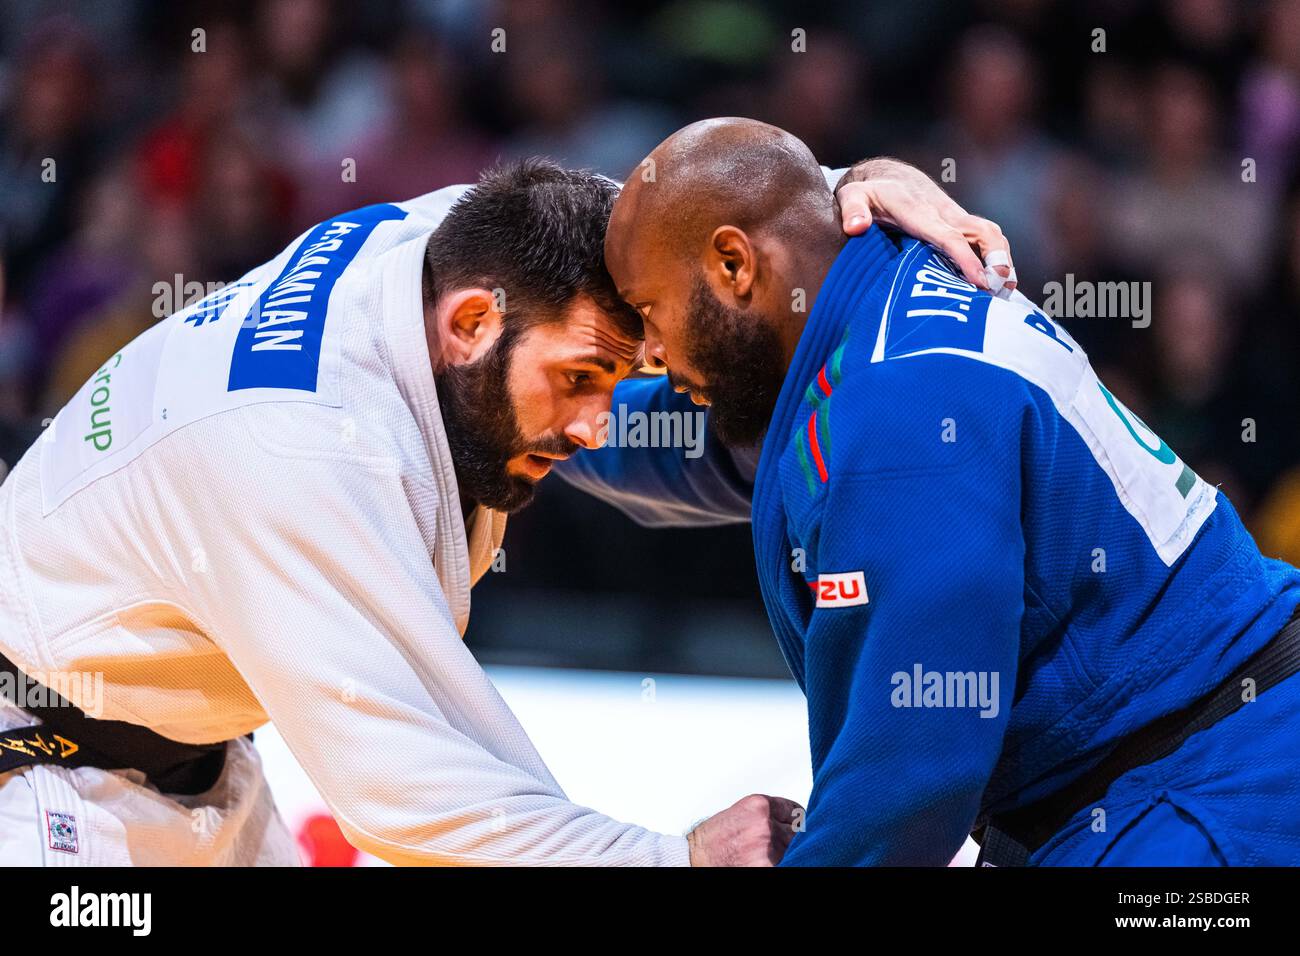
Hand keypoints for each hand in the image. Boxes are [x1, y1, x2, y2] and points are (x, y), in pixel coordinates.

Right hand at [687, 793, 802, 865]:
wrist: (696, 857)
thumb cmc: (715, 839)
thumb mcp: (742, 813)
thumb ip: (767, 815)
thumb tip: (791, 822)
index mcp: (760, 805)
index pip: (794, 810)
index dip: (794, 821)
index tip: (795, 826)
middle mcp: (765, 823)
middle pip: (797, 830)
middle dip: (790, 837)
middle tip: (778, 843)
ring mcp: (768, 845)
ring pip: (794, 848)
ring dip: (787, 851)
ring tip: (766, 851)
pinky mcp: (767, 865)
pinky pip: (788, 861)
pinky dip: (784, 861)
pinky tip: (768, 860)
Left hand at [835, 159, 1015, 294]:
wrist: (888, 177)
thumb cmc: (868, 193)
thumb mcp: (852, 197)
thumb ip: (852, 210)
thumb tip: (856, 227)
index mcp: (919, 212)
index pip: (949, 236)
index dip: (966, 259)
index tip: (980, 282)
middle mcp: (944, 214)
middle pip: (982, 232)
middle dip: (998, 258)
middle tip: (999, 289)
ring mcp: (956, 219)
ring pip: (990, 235)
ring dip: (1003, 259)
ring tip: (1005, 292)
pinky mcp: (960, 226)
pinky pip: (986, 240)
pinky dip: (998, 259)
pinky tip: (1000, 285)